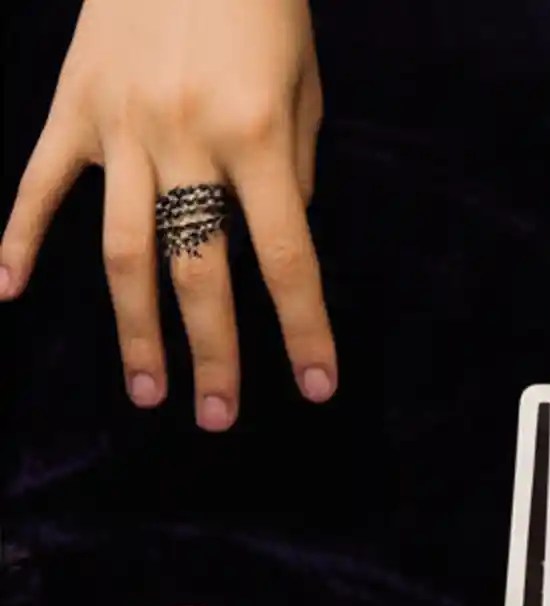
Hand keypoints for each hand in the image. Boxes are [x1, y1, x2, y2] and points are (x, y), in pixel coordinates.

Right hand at [0, 0, 333, 429]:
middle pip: (198, 271)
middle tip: (218, 419)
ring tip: (145, 393)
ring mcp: (120, 126)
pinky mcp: (71, 105)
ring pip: (120, 249)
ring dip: (132, 328)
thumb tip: (282, 237)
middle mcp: (186, 140)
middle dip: (211, 354)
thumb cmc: (263, 6)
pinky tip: (4, 291)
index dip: (304, 328)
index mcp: (256, 136)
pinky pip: (38, 184)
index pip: (286, 256)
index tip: (317, 386)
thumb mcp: (304, 84)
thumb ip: (295, 166)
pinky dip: (17, 238)